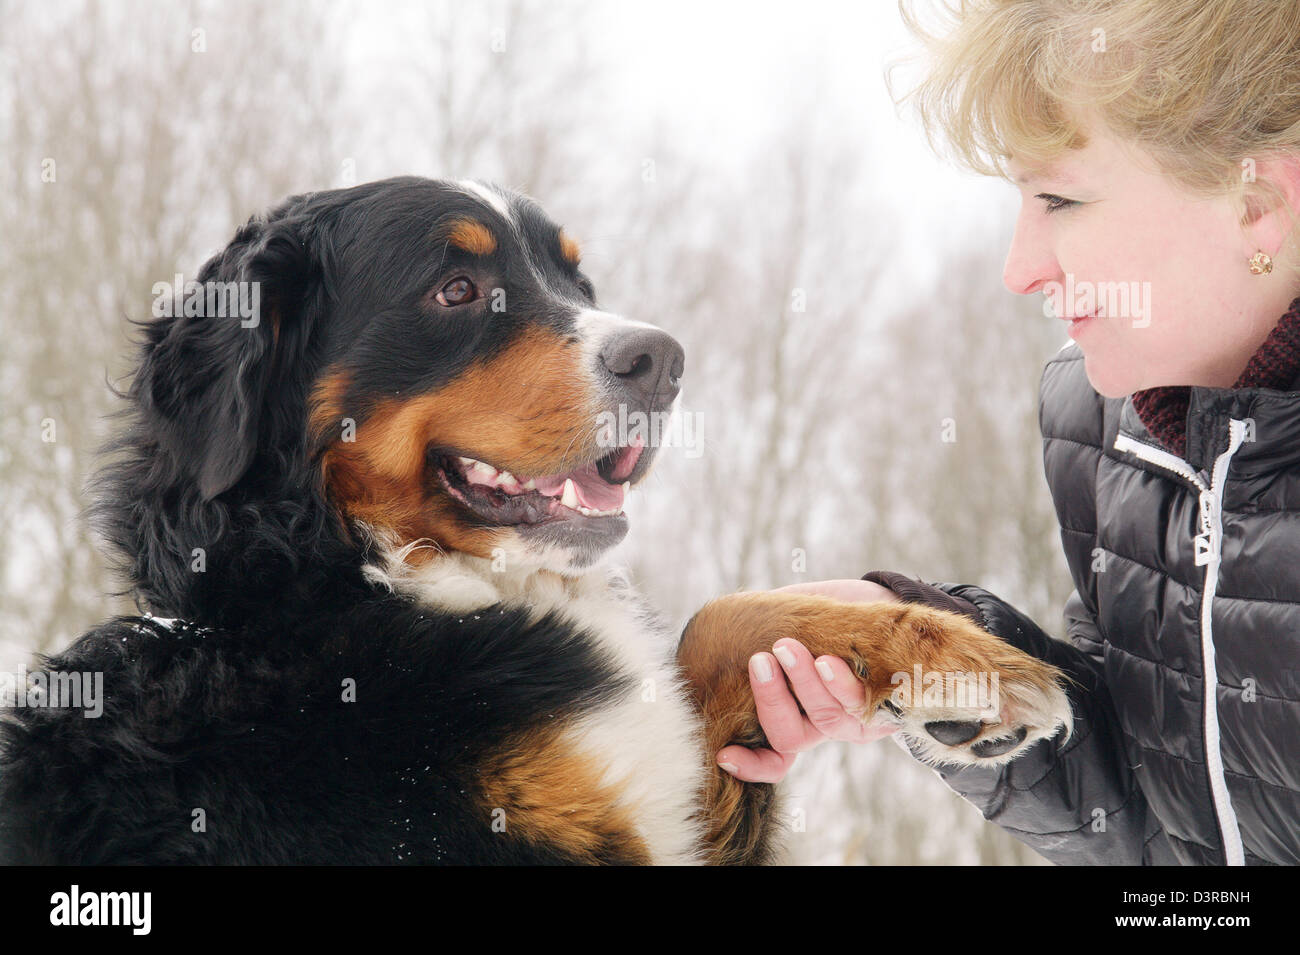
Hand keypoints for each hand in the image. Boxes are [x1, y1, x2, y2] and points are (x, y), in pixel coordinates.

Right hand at [715, 579, 902, 783]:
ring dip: (803, 683)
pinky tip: (827, 661)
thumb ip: (760, 634)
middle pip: (789, 737)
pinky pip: (862, 705)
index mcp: (795, 718)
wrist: (882, 613)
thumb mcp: (787, 627)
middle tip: (759, 660)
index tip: (725, 755)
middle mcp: (822, 727)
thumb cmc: (825, 622)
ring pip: (824, 716)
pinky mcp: (886, 708)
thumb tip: (724, 632)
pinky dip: (841, 684)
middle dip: (771, 700)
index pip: (773, 758)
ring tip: (786, 647)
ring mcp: (853, 721)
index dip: (750, 766)